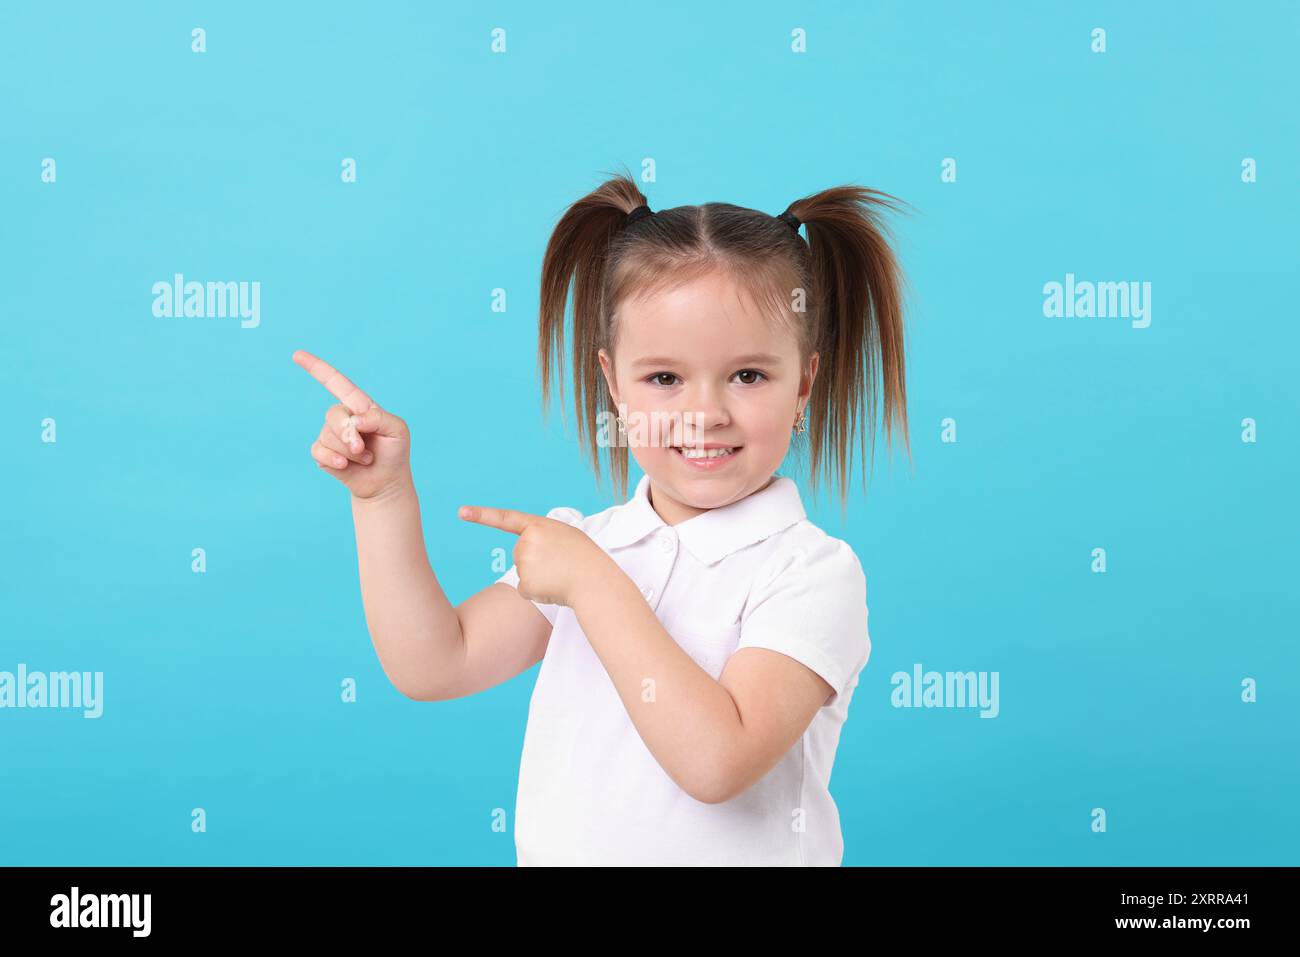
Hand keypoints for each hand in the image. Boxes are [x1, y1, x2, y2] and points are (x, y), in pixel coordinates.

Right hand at [292, 349, 411, 500]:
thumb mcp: (397, 430)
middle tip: (364, 449)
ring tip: (365, 458)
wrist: (386, 481)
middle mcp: (342, 416)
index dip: (317, 368)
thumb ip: (378, 418)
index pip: (336, 383)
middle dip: (349, 434)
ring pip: (329, 436)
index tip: (297, 355)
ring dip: (350, 452)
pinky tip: (345, 465)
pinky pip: (318, 451)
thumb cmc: (393, 452)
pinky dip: (334, 459)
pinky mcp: (322, 452)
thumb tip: (353, 419)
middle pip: (333, 414)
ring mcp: (330, 434)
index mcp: (360, 405)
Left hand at [458, 505, 607, 607]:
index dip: (482, 515)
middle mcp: (527, 542)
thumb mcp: (565, 536)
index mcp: (538, 525)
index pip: (505, 518)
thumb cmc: (584, 557)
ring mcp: (524, 562)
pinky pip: (526, 589)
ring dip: (540, 577)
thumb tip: (527, 562)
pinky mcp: (525, 583)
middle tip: (560, 563)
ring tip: (561, 574)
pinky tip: (554, 587)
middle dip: (537, 560)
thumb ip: (543, 538)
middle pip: (521, 553)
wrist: (594, 579)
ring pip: (524, 572)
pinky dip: (538, 591)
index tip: (461, 512)